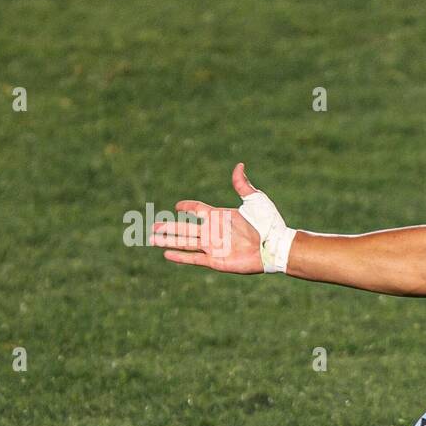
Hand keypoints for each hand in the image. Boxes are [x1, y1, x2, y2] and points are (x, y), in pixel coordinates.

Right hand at [150, 163, 264, 273]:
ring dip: (168, 241)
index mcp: (220, 216)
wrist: (274, 246)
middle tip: (153, 227)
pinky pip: (194, 258)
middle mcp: (214, 232)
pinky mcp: (216, 261)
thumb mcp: (255, 200)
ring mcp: (214, 247)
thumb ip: (242, 184)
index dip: (188, 207)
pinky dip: (180, 256)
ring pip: (185, 243)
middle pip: (185, 228)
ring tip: (152, 239)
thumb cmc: (267, 223)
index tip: (179, 206)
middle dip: (169, 227)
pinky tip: (166, 254)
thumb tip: (239, 165)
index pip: (198, 209)